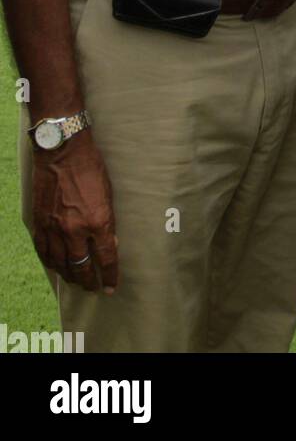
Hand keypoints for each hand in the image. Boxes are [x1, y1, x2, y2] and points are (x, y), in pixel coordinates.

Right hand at [31, 128, 118, 293]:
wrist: (62, 152)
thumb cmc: (91, 168)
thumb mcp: (109, 194)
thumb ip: (108, 220)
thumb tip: (110, 242)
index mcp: (98, 221)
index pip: (106, 258)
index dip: (110, 275)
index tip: (111, 286)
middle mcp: (75, 230)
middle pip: (82, 267)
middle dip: (89, 281)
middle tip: (93, 288)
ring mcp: (54, 228)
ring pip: (61, 264)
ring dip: (70, 276)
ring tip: (77, 281)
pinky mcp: (40, 223)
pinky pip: (44, 251)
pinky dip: (51, 263)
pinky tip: (56, 266)